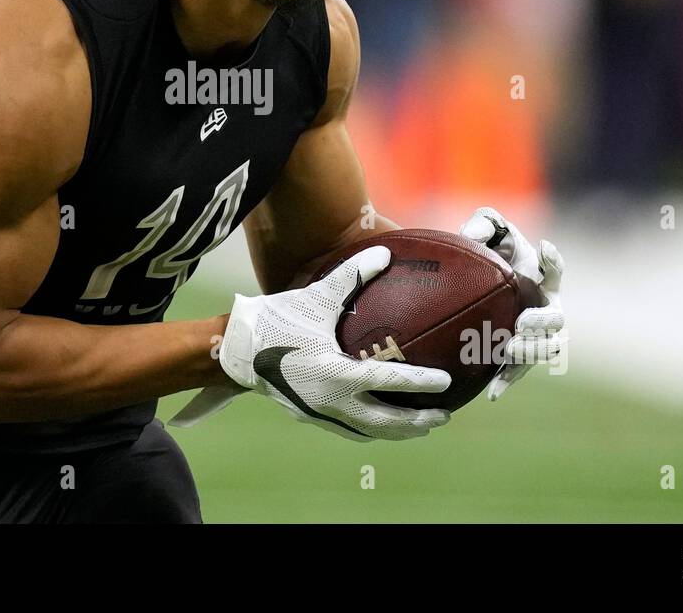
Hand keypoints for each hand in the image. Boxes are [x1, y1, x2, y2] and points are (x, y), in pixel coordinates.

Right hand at [168, 246, 451, 440]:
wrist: (236, 351)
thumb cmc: (277, 320)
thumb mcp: (316, 295)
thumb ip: (352, 274)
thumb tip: (385, 252)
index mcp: (337, 372)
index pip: (389, 381)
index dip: (421, 384)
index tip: (446, 384)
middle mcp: (332, 400)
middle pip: (386, 421)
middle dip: (418, 421)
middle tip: (444, 413)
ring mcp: (321, 413)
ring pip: (369, 431)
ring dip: (398, 431)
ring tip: (421, 425)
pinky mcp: (311, 417)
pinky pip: (350, 430)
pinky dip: (372, 429)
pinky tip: (381, 422)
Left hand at [458, 206, 566, 399]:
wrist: (470, 284)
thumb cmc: (485, 253)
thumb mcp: (485, 230)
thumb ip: (483, 222)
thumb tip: (472, 234)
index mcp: (540, 279)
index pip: (554, 270)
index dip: (553, 262)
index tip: (543, 247)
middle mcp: (544, 309)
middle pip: (555, 319)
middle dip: (542, 321)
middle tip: (522, 321)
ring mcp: (533, 335)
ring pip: (544, 349)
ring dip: (530, 351)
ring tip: (510, 349)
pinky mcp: (515, 355)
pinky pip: (516, 371)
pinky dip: (506, 380)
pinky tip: (492, 392)